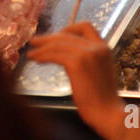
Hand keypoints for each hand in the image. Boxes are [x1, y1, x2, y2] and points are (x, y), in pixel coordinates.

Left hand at [27, 22, 125, 139]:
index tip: (56, 37)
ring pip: (58, 44)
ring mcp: (87, 54)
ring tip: (31, 53)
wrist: (108, 113)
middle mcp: (97, 47)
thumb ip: (88, 60)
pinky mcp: (77, 63)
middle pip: (67, 35)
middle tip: (35, 42)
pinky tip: (36, 60)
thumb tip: (66, 56)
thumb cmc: (102, 100)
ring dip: (42, 48)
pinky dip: (43, 56)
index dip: (68, 29)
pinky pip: (55, 55)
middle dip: (48, 38)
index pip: (85, 26)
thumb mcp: (99, 72)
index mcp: (104, 48)